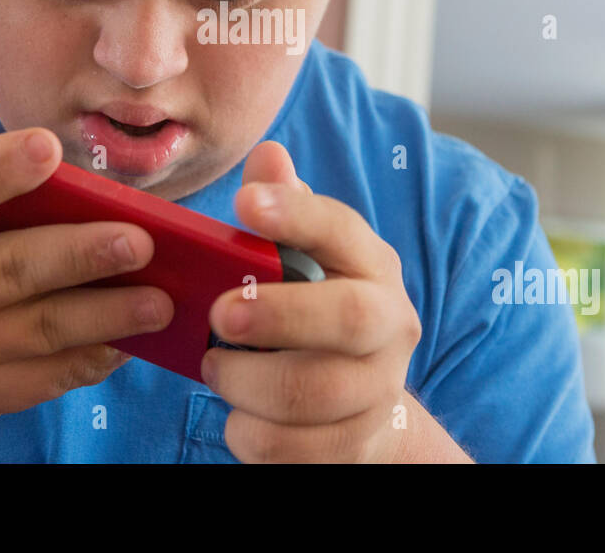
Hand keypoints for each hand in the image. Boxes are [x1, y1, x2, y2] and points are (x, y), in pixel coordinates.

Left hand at [201, 141, 422, 461]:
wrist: (364, 407)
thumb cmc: (317, 311)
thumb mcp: (306, 258)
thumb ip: (284, 207)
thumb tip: (268, 155)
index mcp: (371, 265)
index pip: (342, 228)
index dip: (295, 213)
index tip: (242, 202)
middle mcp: (390, 324)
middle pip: (349, 318)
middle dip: (278, 314)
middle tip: (218, 314)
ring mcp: (379, 389)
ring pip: (313, 392)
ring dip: (246, 381)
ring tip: (214, 367)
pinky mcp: (357, 443)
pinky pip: (292, 447)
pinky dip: (250, 433)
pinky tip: (237, 413)